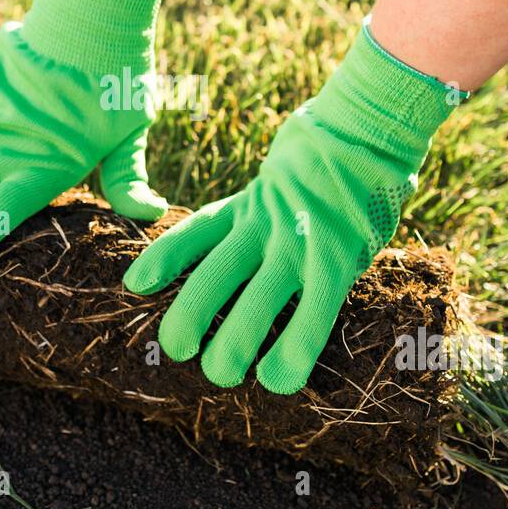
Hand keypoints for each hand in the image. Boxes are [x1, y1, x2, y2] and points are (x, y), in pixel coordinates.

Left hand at [124, 24, 461, 393]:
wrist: (373, 127)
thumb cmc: (330, 158)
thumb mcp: (285, 175)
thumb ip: (267, 207)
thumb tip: (247, 236)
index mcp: (251, 203)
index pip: (196, 231)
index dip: (164, 259)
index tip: (134, 284)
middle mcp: (267, 222)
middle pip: (218, 272)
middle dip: (192, 313)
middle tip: (176, 350)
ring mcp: (301, 240)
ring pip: (258, 296)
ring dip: (235, 340)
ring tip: (219, 375)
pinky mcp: (339, 257)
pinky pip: (315, 310)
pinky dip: (295, 347)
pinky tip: (279, 380)